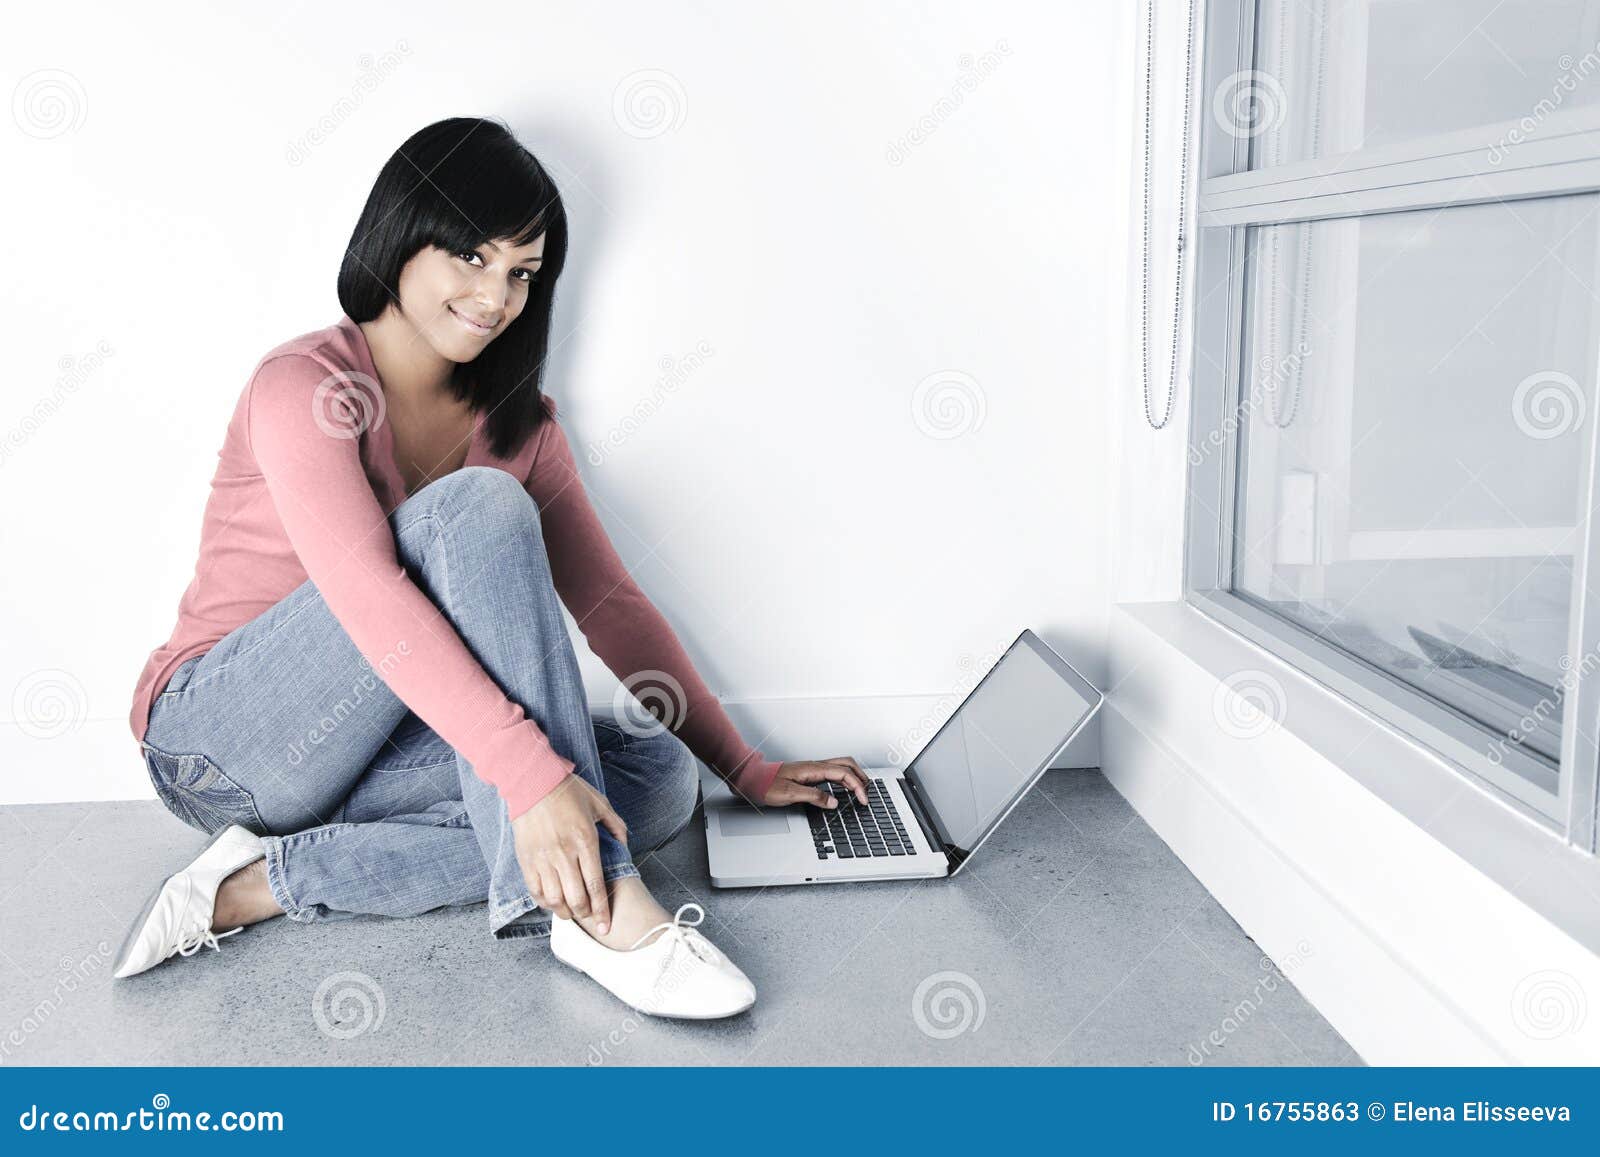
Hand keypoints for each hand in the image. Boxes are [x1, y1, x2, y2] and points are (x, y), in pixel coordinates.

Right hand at [510, 774, 628, 932]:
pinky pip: (535, 890)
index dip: (601, 910)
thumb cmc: (568, 791)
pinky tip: (551, 903)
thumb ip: (616, 826)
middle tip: (590, 918)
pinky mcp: (526, 859)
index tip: (605, 925)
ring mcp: (543, 858)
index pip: (596, 885)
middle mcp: (564, 854)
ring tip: (572, 913)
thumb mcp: (600, 803)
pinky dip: (544, 902)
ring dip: (565, 911)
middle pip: (576, 898)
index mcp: (586, 841)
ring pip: (554, 899)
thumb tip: (624, 846)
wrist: (533, 781)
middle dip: (585, 914)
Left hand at [762, 757, 870, 808]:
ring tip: (861, 789)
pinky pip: (832, 772)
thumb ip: (814, 797)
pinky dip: (844, 778)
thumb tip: (834, 802)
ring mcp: (812, 768)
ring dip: (854, 775)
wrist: (752, 778)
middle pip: (846, 764)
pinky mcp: (809, 773)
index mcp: (813, 769)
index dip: (857, 786)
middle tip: (867, 793)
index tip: (863, 799)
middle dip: (861, 777)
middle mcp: (815, 766)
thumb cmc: (766, 784)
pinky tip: (843, 788)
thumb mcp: (790, 794)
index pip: (843, 774)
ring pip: (840, 766)